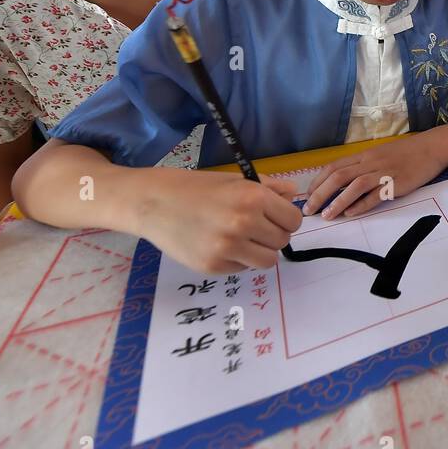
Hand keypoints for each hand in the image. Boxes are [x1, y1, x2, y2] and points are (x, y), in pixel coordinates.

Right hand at [136, 169, 300, 273]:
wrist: (153, 203)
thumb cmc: (196, 187)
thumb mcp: (235, 180)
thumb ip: (269, 188)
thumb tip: (294, 195)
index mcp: (253, 197)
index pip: (293, 220)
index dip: (285, 219)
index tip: (273, 218)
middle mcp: (243, 222)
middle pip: (282, 241)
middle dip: (272, 235)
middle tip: (254, 228)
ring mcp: (228, 247)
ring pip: (267, 260)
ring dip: (259, 252)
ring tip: (242, 240)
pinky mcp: (214, 265)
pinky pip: (242, 268)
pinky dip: (237, 260)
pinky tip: (219, 245)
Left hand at [303, 133, 447, 219]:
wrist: (432, 148)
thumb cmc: (406, 153)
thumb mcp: (379, 156)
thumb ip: (362, 167)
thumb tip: (342, 182)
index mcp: (363, 156)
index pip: (333, 167)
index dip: (317, 182)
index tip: (307, 197)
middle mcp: (370, 163)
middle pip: (338, 177)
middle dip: (320, 194)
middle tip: (308, 210)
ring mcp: (383, 173)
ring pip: (354, 186)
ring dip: (337, 201)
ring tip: (326, 216)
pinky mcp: (396, 183)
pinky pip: (376, 195)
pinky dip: (362, 205)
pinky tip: (351, 214)